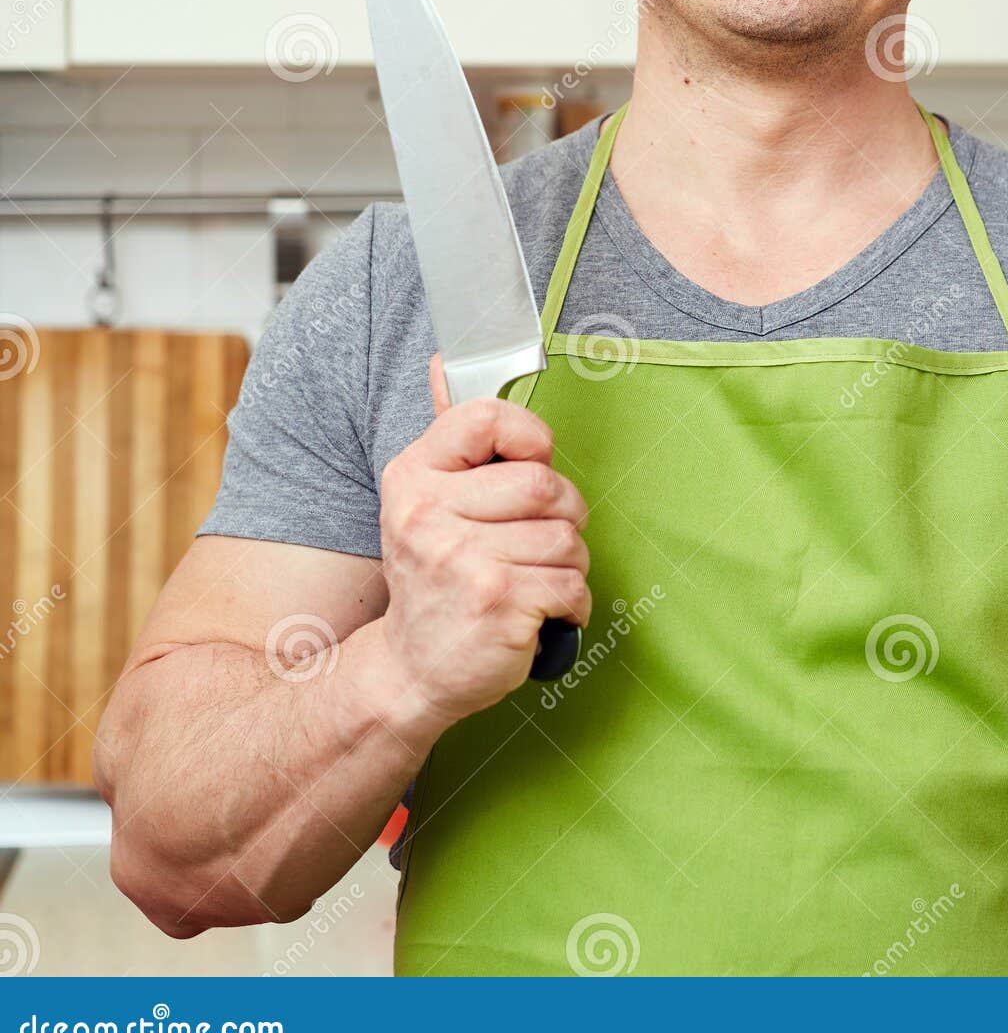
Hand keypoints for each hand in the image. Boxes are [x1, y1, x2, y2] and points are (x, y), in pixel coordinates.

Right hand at [374, 356, 590, 730]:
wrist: (410, 671)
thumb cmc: (434, 579)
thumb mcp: (425, 502)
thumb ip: (449, 438)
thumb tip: (443, 361)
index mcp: (414, 477)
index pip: (485, 419)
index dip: (528, 437)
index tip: (531, 463)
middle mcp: (430, 514)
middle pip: (544, 484)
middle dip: (563, 514)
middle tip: (541, 539)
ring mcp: (464, 560)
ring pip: (566, 537)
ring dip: (568, 564)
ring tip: (533, 580)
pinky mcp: (499, 603)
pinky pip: (573, 584)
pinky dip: (572, 603)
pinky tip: (539, 611)